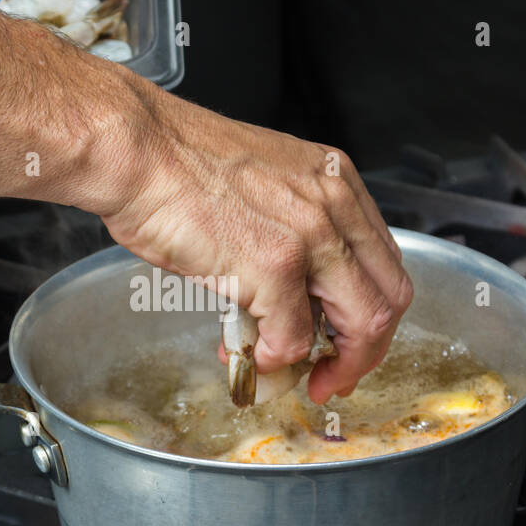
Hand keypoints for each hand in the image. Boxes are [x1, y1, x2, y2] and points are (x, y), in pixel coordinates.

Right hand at [100, 83, 412, 401]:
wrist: (135, 149)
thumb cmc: (177, 165)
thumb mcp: (263, 187)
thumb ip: (294, 233)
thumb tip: (294, 296)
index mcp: (336, 181)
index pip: (384, 262)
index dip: (371, 314)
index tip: (347, 341)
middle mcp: (335, 204)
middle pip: (390, 298)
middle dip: (366, 351)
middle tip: (334, 374)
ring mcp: (309, 235)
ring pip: (361, 324)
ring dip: (332, 365)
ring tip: (295, 375)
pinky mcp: (274, 265)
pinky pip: (293, 337)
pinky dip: (274, 358)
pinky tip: (247, 354)